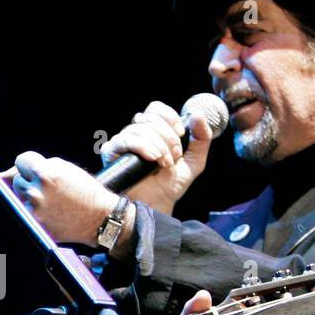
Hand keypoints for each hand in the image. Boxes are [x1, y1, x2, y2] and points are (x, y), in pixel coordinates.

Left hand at [8, 151, 121, 246]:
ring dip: (29, 196)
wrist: (99, 217)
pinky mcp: (35, 224)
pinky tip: (51, 211)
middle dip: (30, 181)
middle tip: (50, 189)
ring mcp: (35, 210)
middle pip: (17, 180)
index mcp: (45, 173)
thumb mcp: (63, 169)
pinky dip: (34, 210)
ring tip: (51, 200)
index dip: (31, 166)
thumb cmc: (83, 190)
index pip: (21, 161)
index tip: (39, 172)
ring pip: (18, 196)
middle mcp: (37, 192)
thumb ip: (33, 167)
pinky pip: (24, 211)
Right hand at [100, 100, 216, 215]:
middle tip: (175, 155)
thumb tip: (198, 114)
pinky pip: (125, 139)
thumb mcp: (195, 160)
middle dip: (167, 136)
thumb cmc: (171, 185)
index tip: (181, 134)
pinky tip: (152, 159)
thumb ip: (202, 138)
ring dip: (158, 146)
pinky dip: (143, 146)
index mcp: (153, 132)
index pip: (155, 109)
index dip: (169, 117)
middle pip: (149, 117)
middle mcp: (136, 134)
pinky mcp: (112, 153)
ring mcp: (123, 143)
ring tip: (165, 164)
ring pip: (139, 128)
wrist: (158, 205)